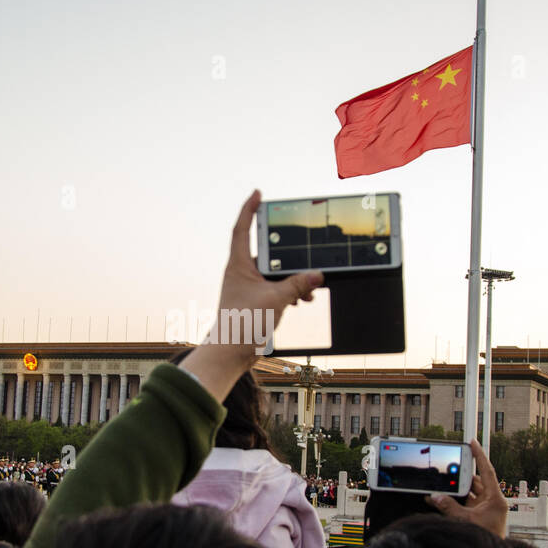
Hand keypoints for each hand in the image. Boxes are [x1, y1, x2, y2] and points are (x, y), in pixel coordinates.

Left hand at [181, 190, 321, 398]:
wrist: (230, 353)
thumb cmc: (243, 323)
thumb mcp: (276, 299)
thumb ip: (297, 285)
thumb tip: (316, 276)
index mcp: (239, 265)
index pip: (242, 229)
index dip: (249, 209)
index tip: (258, 194)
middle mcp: (242, 273)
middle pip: (267, 253)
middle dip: (288, 256)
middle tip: (306, 252)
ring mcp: (248, 288)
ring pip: (275, 274)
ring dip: (293, 279)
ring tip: (308, 290)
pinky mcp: (256, 302)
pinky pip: (276, 289)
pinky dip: (289, 292)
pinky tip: (302, 301)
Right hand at [429, 439, 508, 536]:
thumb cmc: (485, 541)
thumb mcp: (465, 521)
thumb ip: (449, 507)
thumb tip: (435, 497)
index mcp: (495, 499)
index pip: (487, 471)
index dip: (479, 455)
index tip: (472, 442)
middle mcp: (491, 502)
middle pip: (474, 481)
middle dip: (459, 476)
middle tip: (447, 466)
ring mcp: (484, 509)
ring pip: (467, 493)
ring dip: (454, 491)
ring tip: (439, 485)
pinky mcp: (476, 516)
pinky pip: (463, 504)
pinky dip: (452, 501)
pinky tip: (439, 499)